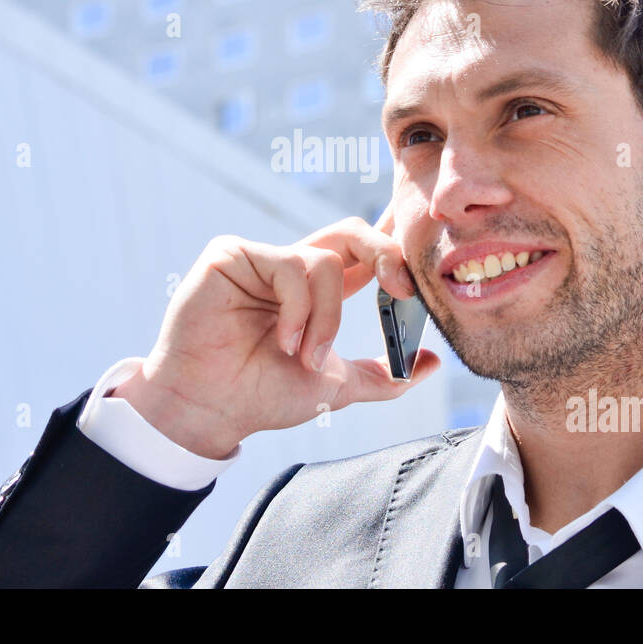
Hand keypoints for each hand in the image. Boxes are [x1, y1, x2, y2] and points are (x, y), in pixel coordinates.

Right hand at [113, 208, 439, 458]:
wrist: (208, 411)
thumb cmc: (259, 396)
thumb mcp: (335, 386)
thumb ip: (385, 374)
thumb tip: (434, 363)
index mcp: (315, 292)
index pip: (364, 254)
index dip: (395, 251)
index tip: (419, 280)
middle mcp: (289, 268)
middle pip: (352, 232)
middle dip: (386, 251)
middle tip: (403, 288)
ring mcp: (260, 258)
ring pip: (324, 260)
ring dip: (326, 318)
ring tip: (303, 355)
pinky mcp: (231, 255)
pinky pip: (289, 265)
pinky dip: (297, 310)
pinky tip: (281, 340)